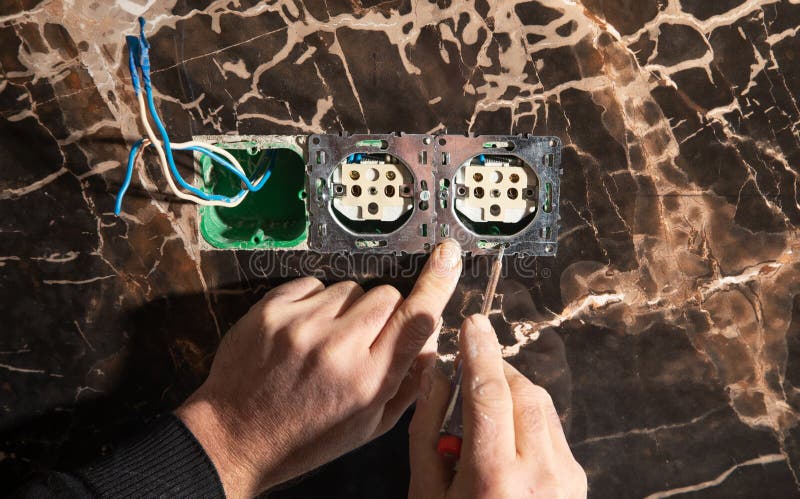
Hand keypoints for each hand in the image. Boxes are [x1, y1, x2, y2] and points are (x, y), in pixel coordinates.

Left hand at [176, 240, 461, 496]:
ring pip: (349, 288)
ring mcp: (301, 325)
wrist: (234, 436)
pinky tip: (303, 331)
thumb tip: (431, 341)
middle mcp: (337, 348)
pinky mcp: (272, 310)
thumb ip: (408, 383)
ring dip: (345, 308)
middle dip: (381, 313)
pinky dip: (314, 301)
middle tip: (360, 340)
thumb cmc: (305, 437)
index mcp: (368, 380)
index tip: (448, 256)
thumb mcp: (368, 425)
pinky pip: (313, 283)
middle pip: (385, 295)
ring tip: (324, 341)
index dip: (437, 283)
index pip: (417, 317)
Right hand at [409, 314, 586, 498]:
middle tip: (469, 368)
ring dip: (512, 391)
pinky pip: (552, 428)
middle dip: (495, 370)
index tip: (472, 323)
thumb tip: (436, 373)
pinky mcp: (577, 481)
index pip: (489, 394)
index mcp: (494, 479)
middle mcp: (539, 476)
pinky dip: (528, 416)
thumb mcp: (426, 492)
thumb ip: (428, 429)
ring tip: (483, 407)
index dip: (479, 351)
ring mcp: (566, 479)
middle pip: (523, 391)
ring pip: (543, 405)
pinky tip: (505, 435)